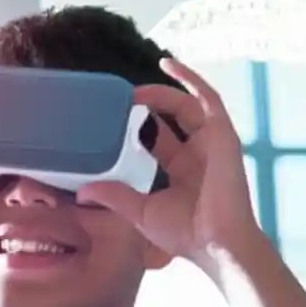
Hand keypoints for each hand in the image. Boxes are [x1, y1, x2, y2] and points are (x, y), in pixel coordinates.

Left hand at [76, 58, 262, 272]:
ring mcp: (212, 142)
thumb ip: (114, 195)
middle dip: (148, 106)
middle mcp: (198, 153)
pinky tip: (169, 63)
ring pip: (186, 105)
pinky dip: (190, 78)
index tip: (114, 118)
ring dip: (161, 92)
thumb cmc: (185, 233)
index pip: (159, 140)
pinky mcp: (222, 133)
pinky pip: (207, 97)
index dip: (138, 128)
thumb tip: (83, 191)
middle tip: (120, 101)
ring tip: (134, 91)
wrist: (217, 243)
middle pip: (171, 119)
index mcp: (183, 171)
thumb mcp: (139, 211)